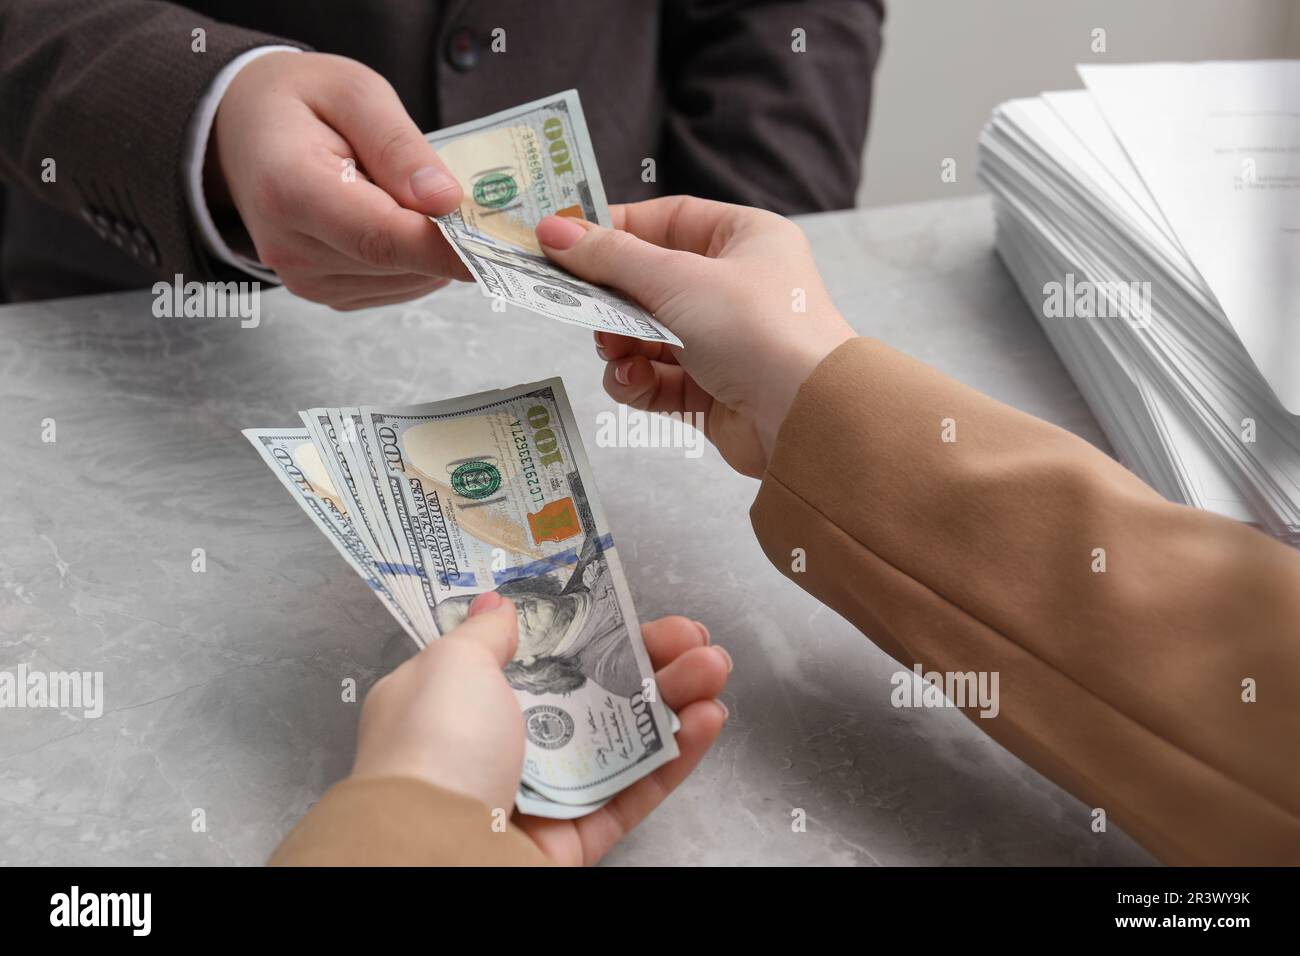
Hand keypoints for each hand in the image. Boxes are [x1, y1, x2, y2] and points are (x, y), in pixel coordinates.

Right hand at [210, 51, 469, 309]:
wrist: (244, 132)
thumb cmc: (299, 103)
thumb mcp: (354, 92)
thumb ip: (399, 145)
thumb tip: (446, 201)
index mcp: (290, 190)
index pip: (382, 238)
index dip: (446, 247)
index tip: (498, 241)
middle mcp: (292, 249)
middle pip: (400, 262)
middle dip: (449, 238)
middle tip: (472, 199)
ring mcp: (307, 279)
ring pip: (407, 281)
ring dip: (432, 247)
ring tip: (413, 196)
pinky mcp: (327, 294)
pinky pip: (397, 286)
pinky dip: (417, 260)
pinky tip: (401, 219)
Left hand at [351, 591, 730, 865]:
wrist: (435, 848)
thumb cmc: (435, 745)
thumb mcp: (451, 665)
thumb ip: (486, 633)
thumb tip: (498, 604)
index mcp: (467, 701)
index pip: (542, 657)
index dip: (595, 631)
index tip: (636, 611)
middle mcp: (505, 747)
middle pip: (595, 695)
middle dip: (651, 662)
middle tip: (696, 640)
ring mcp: (545, 794)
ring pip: (622, 742)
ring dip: (674, 701)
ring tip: (715, 668)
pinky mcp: (577, 837)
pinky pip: (631, 793)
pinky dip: (673, 758)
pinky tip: (707, 720)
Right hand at [535, 197, 854, 476]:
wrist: (804, 417)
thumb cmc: (757, 329)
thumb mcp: (676, 278)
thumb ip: (610, 257)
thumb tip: (553, 231)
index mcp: (745, 239)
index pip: (667, 220)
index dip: (615, 230)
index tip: (564, 243)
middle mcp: (737, 287)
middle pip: (650, 282)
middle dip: (612, 299)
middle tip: (579, 305)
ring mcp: (725, 342)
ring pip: (648, 335)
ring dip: (621, 344)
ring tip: (615, 350)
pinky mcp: (714, 392)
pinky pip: (659, 379)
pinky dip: (639, 382)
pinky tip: (633, 383)